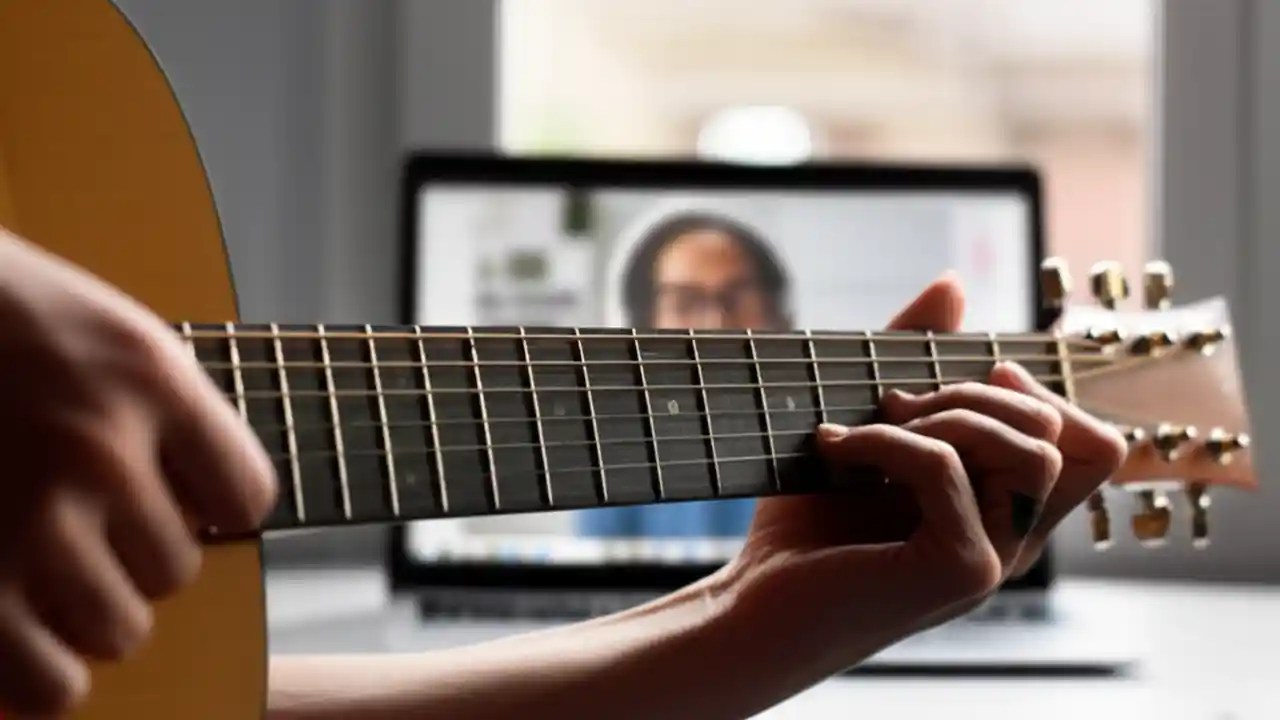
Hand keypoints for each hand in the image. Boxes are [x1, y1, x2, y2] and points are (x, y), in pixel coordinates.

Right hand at [0, 231, 276, 716]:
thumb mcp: (100, 332)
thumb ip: (160, 409)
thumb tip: (212, 511)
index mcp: (145, 377)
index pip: (244, 496)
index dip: (208, 509)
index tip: (168, 499)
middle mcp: (97, 449)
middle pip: (175, 570)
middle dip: (129, 556)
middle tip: (71, 523)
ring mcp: (26, 521)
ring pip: (117, 630)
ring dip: (82, 613)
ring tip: (35, 571)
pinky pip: (44, 684)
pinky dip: (35, 674)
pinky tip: (13, 634)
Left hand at [725, 273, 1126, 670]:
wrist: (752, 603)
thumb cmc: (807, 524)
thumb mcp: (868, 426)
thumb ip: (914, 357)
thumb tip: (954, 284)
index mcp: (1003, 510)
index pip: (1095, 448)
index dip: (1047, 393)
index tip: (974, 373)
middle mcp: (1012, 539)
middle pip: (1065, 436)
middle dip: (977, 394)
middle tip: (894, 403)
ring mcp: (992, 560)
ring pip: (1030, 452)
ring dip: (944, 416)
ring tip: (871, 427)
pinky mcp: (959, 572)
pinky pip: (948, 468)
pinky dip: (885, 441)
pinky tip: (833, 450)